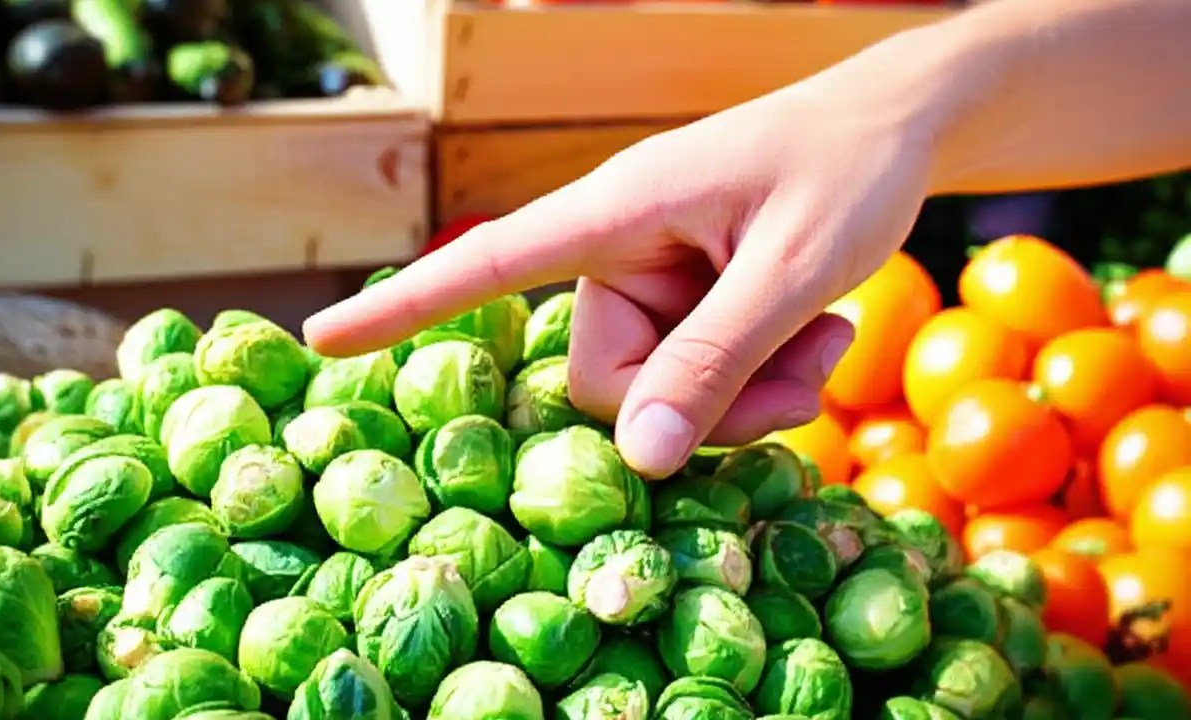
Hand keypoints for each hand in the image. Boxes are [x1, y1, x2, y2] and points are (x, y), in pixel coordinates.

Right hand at [305, 78, 935, 478]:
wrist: (893, 130)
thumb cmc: (842, 171)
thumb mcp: (789, 271)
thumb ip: (713, 360)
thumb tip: (638, 457)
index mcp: (614, 214)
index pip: (485, 262)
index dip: (402, 304)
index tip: (321, 340)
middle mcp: (618, 253)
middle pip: (602, 380)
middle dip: (703, 405)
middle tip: (797, 378)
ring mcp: (654, 283)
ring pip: (660, 394)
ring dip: (747, 394)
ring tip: (819, 341)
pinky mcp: (688, 305)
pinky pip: (695, 380)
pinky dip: (759, 380)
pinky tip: (815, 339)